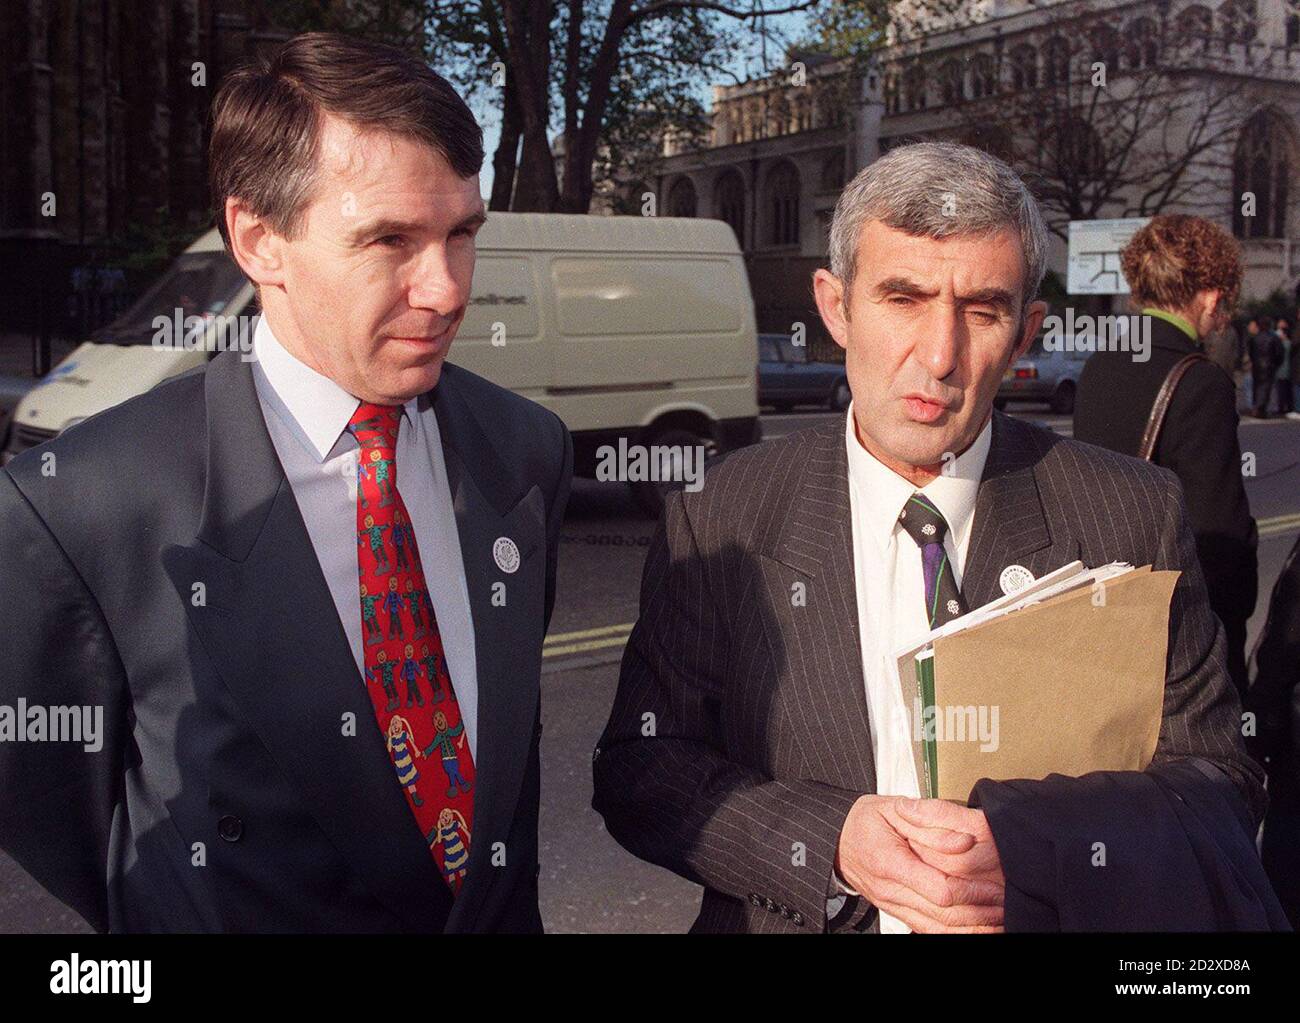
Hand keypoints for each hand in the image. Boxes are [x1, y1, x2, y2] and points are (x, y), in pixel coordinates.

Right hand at [835, 795, 1003, 932]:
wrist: (837, 841)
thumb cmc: (866, 821)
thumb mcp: (894, 808)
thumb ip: (930, 822)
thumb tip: (963, 841)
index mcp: (890, 863)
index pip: (939, 888)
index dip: (972, 891)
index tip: (995, 885)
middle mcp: (891, 891)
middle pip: (944, 913)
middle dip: (981, 911)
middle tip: (1007, 901)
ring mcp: (894, 906)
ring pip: (939, 928)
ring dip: (974, 926)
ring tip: (1001, 918)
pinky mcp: (898, 913)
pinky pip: (930, 931)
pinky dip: (958, 933)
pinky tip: (979, 929)